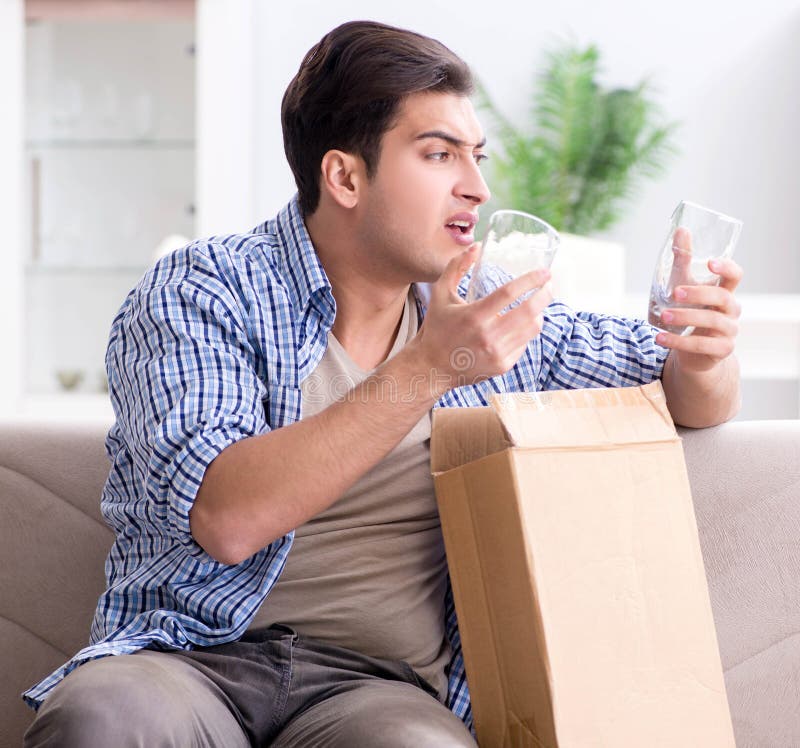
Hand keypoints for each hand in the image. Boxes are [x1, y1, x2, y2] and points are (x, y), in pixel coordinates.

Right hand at [415, 244, 552, 392]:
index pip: (509, 293)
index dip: (530, 280)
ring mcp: (497, 353)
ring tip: (537, 304)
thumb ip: (456, 267)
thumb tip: (476, 246)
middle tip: (549, 285)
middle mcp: (488, 336)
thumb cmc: (436, 328)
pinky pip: (524, 344)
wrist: (432, 367)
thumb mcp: (440, 295)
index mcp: (473, 316)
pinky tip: (520, 325)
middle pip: (529, 312)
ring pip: (532, 329)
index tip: (544, 272)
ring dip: (539, 313)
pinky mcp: (502, 366)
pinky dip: (526, 331)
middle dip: (545, 294)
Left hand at [656, 228, 742, 373]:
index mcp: (725, 292)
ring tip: (663, 316)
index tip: (710, 263)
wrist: (693, 353)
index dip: (727, 268)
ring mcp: (729, 331)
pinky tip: (659, 338)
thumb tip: (681, 229)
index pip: (736, 276)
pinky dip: (678, 341)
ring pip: (712, 321)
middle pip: (723, 297)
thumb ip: (683, 260)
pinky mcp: (721, 350)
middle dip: (699, 293)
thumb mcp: (684, 286)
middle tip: (675, 292)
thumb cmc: (690, 313)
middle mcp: (731, 310)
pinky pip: (701, 344)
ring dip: (686, 317)